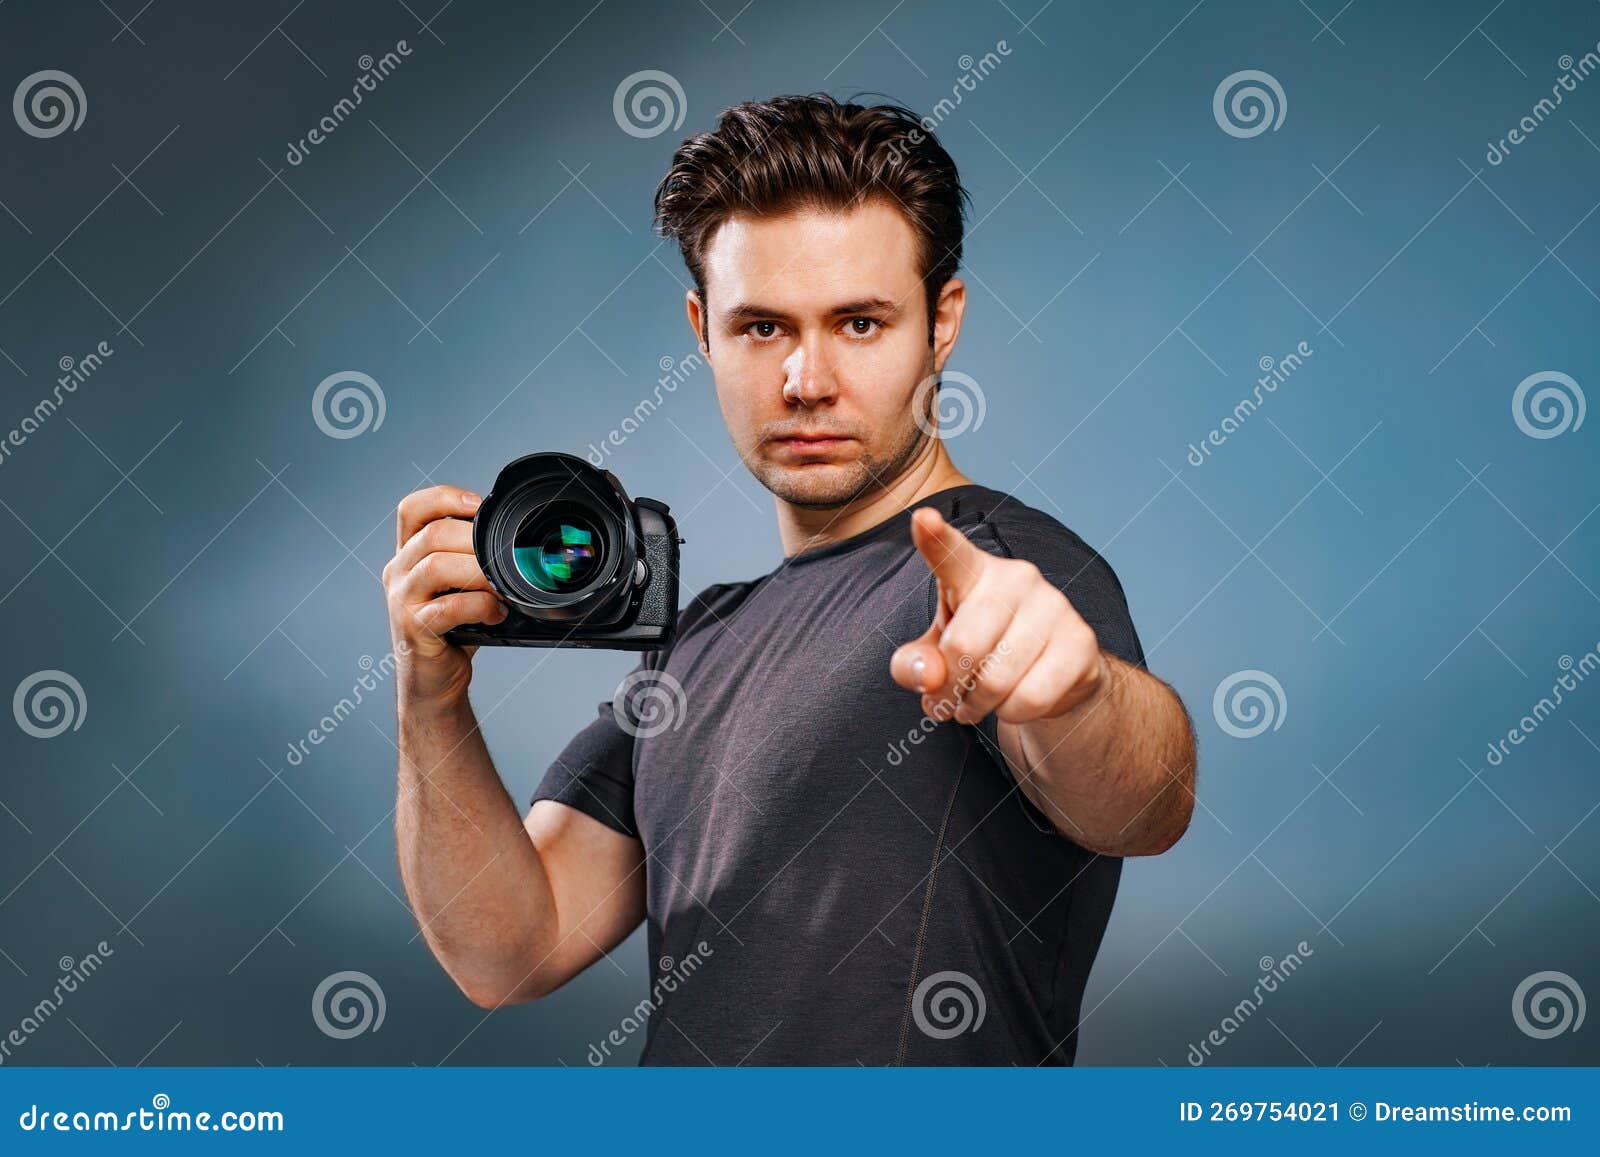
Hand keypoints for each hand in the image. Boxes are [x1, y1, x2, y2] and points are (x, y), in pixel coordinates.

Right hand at [383, 484, 507, 706]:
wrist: (434, 682)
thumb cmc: (453, 630)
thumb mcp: (460, 586)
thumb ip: (473, 559)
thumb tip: (518, 542)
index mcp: (408, 554)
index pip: (412, 509)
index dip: (444, 497)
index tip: (478, 505)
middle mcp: (398, 571)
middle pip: (432, 533)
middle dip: (476, 540)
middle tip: (504, 558)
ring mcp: (401, 599)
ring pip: (437, 565)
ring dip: (480, 572)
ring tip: (502, 587)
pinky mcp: (413, 628)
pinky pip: (449, 606)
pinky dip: (480, 606)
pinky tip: (496, 613)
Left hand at [889, 507, 1106, 725]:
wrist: (1051, 674)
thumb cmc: (980, 652)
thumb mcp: (934, 657)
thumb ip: (912, 665)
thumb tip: (930, 678)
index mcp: (973, 571)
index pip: (952, 553)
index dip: (934, 539)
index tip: (922, 519)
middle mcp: (1017, 577)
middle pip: (963, 646)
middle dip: (949, 687)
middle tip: (947, 699)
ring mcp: (1054, 605)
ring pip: (997, 680)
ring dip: (979, 706)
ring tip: (977, 703)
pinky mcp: (1081, 640)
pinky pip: (1031, 698)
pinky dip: (1012, 714)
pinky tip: (1012, 704)